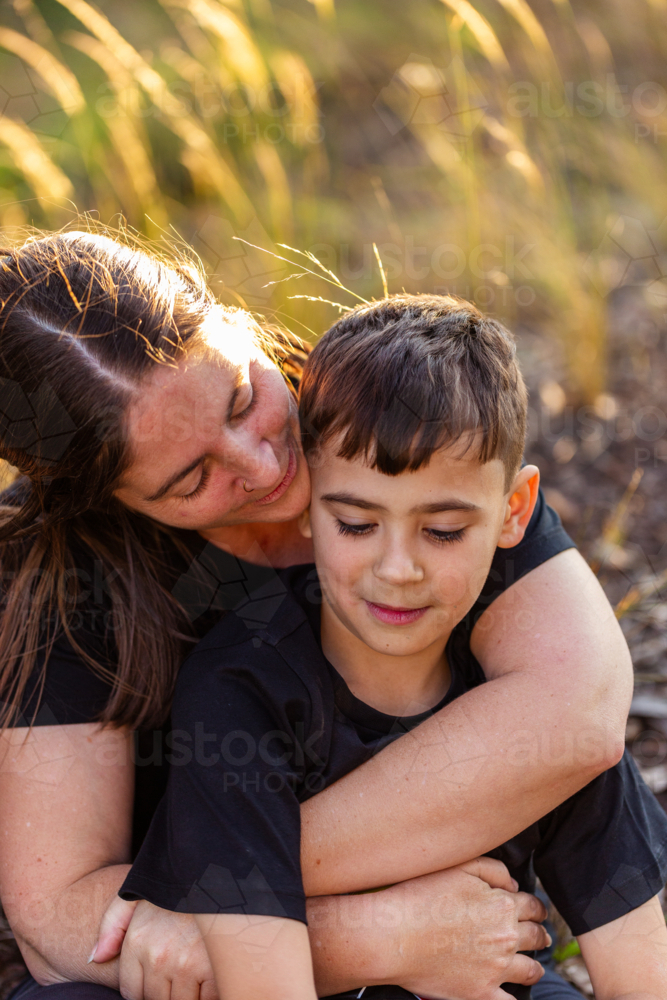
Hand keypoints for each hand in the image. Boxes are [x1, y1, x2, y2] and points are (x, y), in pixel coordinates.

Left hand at [92, 896, 216, 999]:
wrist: (213, 871)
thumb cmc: (177, 885)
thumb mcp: (138, 893)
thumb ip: (113, 924)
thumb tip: (95, 958)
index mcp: (137, 942)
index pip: (132, 992)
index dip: (146, 989)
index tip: (161, 977)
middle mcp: (157, 957)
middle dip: (167, 992)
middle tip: (179, 973)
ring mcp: (185, 965)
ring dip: (187, 994)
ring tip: (195, 973)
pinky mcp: (211, 968)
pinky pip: (206, 998)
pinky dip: (209, 993)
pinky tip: (211, 975)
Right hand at [309, 857, 548, 999]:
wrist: (392, 934)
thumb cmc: (419, 894)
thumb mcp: (458, 866)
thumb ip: (492, 869)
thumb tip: (514, 883)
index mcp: (503, 905)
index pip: (532, 906)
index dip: (535, 907)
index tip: (534, 911)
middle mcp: (506, 937)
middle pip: (535, 936)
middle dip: (539, 934)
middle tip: (540, 935)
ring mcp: (495, 968)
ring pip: (531, 970)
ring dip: (534, 965)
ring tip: (532, 965)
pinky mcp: (481, 994)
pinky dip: (515, 998)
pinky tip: (513, 993)